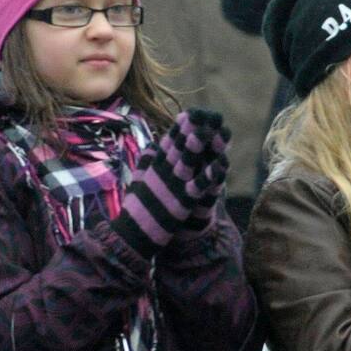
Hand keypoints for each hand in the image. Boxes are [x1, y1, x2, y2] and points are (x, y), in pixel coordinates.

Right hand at [111, 111, 230, 257]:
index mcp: (155, 168)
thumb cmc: (137, 209)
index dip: (178, 129)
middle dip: (188, 131)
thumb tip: (151, 147)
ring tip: (205, 131)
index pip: (167, 145)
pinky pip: (198, 186)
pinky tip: (219, 166)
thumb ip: (145, 164)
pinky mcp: (182, 202)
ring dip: (196, 147)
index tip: (187, 114)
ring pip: (186, 162)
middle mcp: (163, 173)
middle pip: (178, 148)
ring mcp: (173, 187)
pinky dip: (208, 176)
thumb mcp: (140, 182)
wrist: (131, 236)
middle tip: (198, 114)